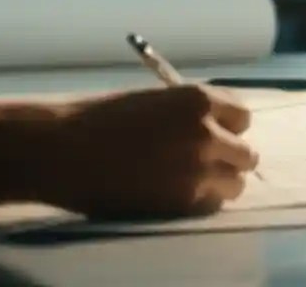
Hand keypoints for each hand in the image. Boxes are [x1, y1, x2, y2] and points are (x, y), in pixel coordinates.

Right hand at [41, 85, 257, 218]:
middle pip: (245, 153)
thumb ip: (189, 113)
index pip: (242, 115)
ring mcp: (198, 170)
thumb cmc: (97, 117)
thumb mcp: (154, 100)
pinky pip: (211, 205)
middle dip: (228, 156)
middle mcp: (207, 133)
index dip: (227, 125)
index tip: (214, 132)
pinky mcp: (183, 202)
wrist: (60, 148)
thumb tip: (214, 126)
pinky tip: (175, 194)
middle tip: (204, 161)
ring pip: (235, 183)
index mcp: (199, 100)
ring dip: (218, 182)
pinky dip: (200, 201)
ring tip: (189, 180)